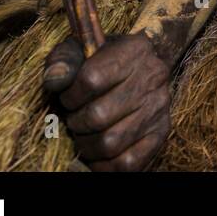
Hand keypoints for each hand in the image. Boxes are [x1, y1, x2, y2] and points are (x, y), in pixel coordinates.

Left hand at [43, 33, 170, 170]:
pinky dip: (105, 165)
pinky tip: (98, 153)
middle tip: (75, 119)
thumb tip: (54, 82)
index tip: (68, 97)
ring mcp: (159, 107)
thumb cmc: (102, 60)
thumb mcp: (81, 50)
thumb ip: (63, 60)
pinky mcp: (161, 132)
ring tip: (85, 135)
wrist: (138, 68)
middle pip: (99, 115)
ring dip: (87, 145)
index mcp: (134, 50)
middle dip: (76, 122)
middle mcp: (153, 76)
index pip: (91, 79)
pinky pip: (128, 163)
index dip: (70, 95)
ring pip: (110, 142)